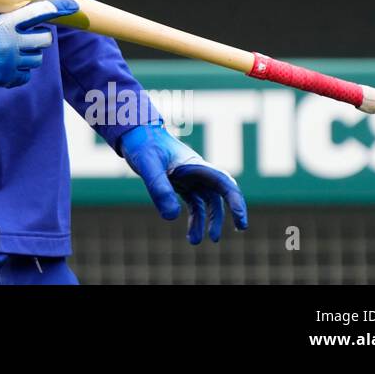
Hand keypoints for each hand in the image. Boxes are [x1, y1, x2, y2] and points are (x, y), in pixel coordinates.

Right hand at [0, 0, 78, 88]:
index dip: (58, 7)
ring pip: (37, 59)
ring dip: (30, 55)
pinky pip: (25, 75)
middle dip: (39, 37)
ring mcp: (9, 62)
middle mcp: (11, 42)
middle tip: (27, 36)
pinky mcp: (5, 78)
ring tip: (12, 51)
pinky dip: (20, 71)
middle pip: (45, 39)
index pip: (39, 12)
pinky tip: (7, 65)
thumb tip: (27, 10)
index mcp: (6, 23)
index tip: (72, 5)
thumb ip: (6, 15)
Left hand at [117, 122, 247, 243]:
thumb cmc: (143, 143)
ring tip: (195, 242)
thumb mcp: (148, 165)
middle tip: (240, 229)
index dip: (235, 202)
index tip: (240, 221)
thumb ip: (159, 188)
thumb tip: (172, 217)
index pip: (223, 183)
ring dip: (207, 222)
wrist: (133, 132)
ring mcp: (190, 178)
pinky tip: (190, 235)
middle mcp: (197, 172)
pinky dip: (195, 219)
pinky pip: (194, 204)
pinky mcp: (180, 184)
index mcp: (196, 165)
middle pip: (221, 193)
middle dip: (232, 211)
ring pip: (208, 202)